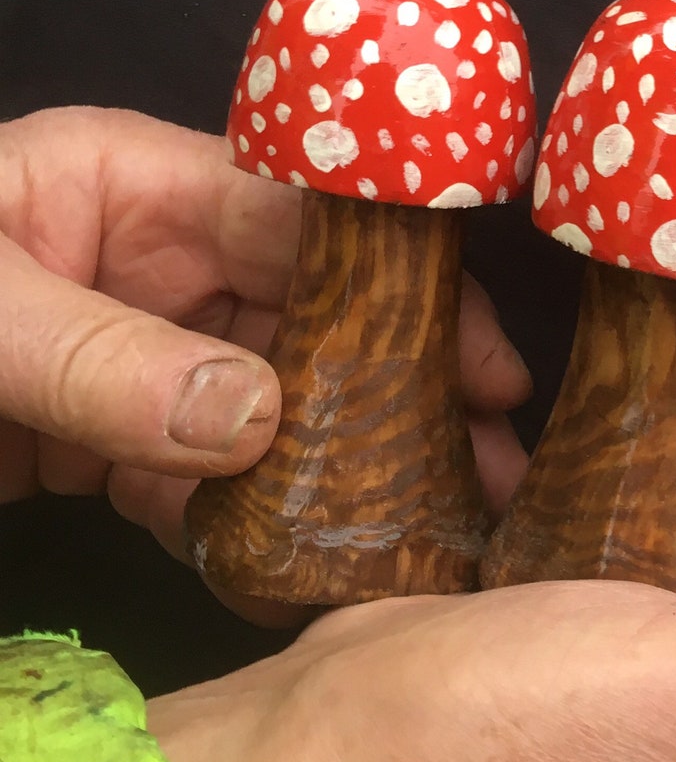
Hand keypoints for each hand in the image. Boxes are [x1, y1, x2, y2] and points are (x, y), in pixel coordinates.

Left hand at [0, 108, 532, 591]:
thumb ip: (103, 358)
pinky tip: (295, 572)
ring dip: (339, 477)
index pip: (311, 225)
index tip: (491, 371)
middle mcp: (156, 266)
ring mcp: (134, 355)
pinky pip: (196, 484)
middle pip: (314, 327)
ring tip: (426, 536)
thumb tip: (255, 422)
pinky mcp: (99, 440)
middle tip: (490, 478)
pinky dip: (241, 530)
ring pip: (269, 414)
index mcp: (140, 189)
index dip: (411, 292)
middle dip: (403, 400)